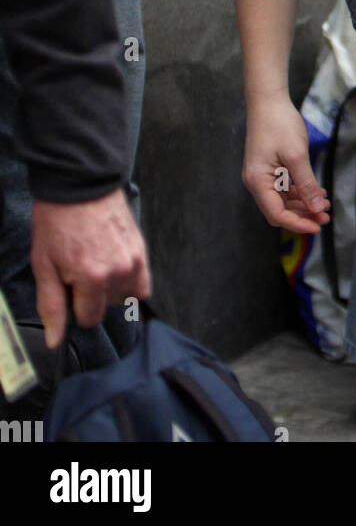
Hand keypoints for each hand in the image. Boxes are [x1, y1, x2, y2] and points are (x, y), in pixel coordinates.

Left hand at [30, 189, 151, 347]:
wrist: (80, 185)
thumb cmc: (58, 221)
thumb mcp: (44, 265)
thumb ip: (51, 306)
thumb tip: (55, 340)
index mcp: (93, 278)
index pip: (88, 319)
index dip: (74, 306)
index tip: (68, 286)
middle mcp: (119, 272)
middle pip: (107, 309)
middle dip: (91, 298)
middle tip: (78, 272)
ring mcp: (134, 260)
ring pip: (124, 297)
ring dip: (110, 290)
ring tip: (96, 265)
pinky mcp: (141, 249)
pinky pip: (142, 284)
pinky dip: (129, 283)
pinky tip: (113, 269)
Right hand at [243, 96, 330, 232]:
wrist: (268, 100)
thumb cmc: (279, 124)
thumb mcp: (296, 156)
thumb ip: (307, 184)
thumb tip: (317, 208)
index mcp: (257, 182)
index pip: (277, 214)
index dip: (298, 223)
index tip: (318, 225)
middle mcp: (257, 182)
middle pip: (279, 210)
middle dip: (303, 215)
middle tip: (325, 216)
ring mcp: (262, 175)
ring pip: (283, 200)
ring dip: (304, 204)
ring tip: (325, 203)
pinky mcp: (270, 168)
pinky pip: (285, 187)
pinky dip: (300, 191)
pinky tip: (317, 191)